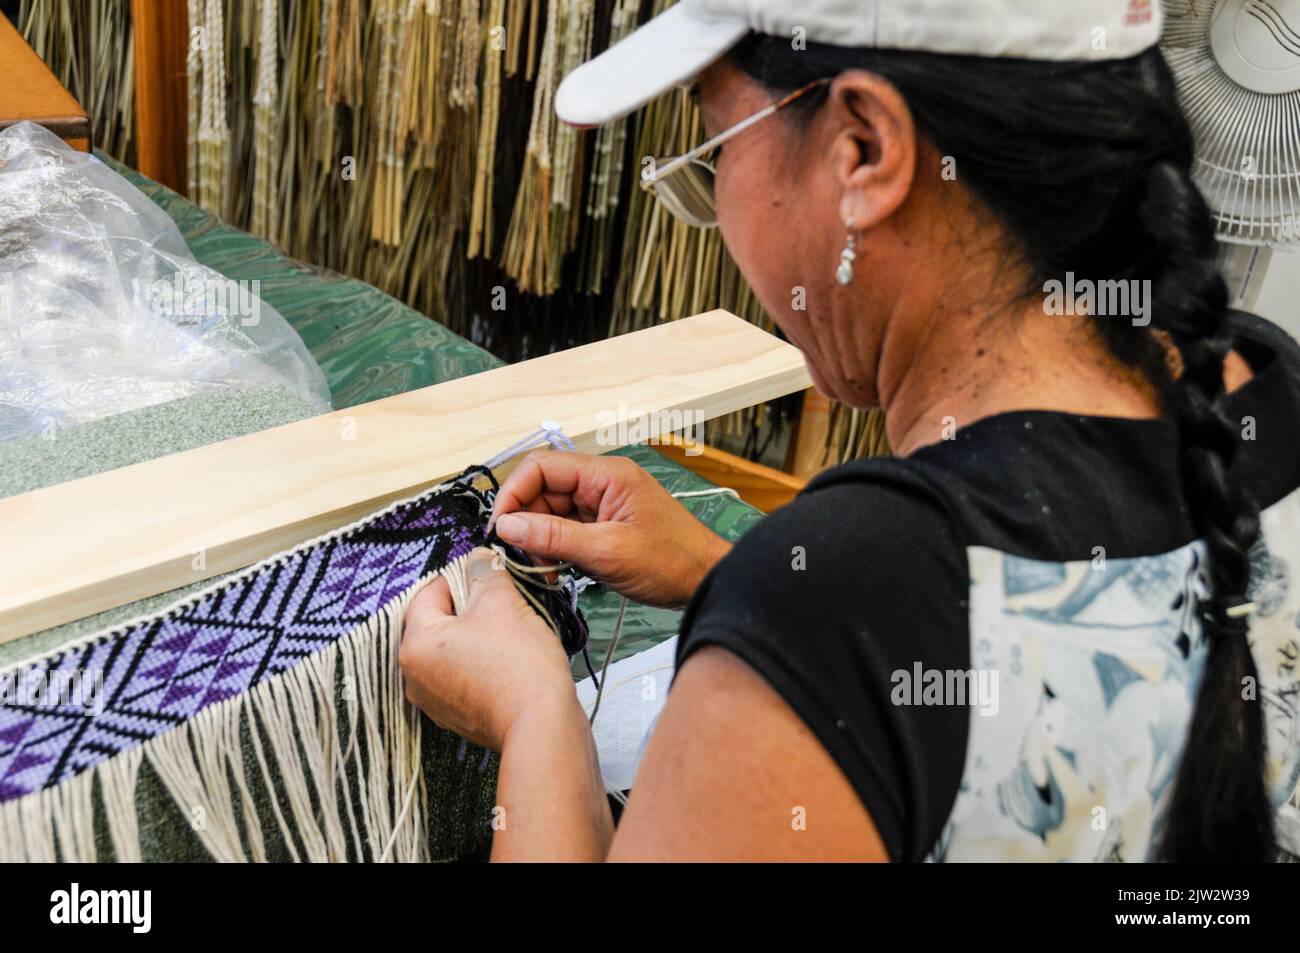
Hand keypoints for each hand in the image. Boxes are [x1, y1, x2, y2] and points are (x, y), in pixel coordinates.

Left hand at [399, 547, 578, 751]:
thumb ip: (483, 572)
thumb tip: (478, 558)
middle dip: (469, 608)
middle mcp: (414, 676)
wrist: (542, 724)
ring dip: (476, 636)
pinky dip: (480, 664)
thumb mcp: (501, 602)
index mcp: (415, 644)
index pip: (429, 592)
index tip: (489, 575)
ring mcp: (434, 701)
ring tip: (509, 633)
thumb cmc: (518, 662)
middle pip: (437, 622)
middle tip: (503, 604)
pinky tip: (508, 661)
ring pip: (451, 650)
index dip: (461, 576)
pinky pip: (462, 676)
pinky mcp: (456, 718)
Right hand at [490, 451, 730, 608]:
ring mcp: (601, 505)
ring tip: (548, 570)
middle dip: (527, 524)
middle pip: (541, 491)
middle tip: (529, 559)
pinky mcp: (602, 526)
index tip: (501, 528)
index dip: (514, 494)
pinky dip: (555, 549)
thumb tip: (506, 525)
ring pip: (549, 513)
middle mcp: (600, 483)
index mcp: (606, 475)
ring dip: (540, 541)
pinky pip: (565, 530)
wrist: (706, 582)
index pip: (541, 467)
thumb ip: (554, 536)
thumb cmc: (672, 562)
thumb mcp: (607, 551)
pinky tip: (558, 571)